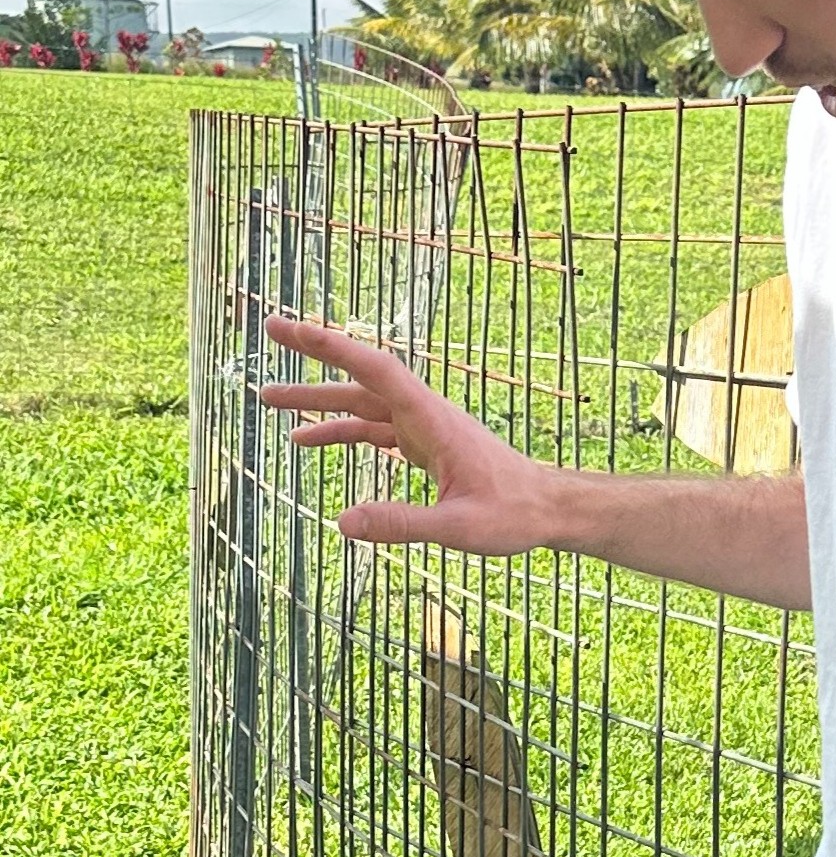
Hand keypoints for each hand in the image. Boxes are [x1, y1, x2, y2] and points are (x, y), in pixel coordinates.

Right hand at [259, 315, 560, 552]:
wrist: (547, 509)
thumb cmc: (513, 514)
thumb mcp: (458, 527)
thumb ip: (403, 523)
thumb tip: (343, 522)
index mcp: (434, 421)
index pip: (377, 371)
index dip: (331, 346)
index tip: (291, 329)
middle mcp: (426, 415)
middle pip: (363, 378)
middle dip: (316, 355)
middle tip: (270, 330)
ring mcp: (425, 428)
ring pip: (363, 404)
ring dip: (318, 400)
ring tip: (267, 398)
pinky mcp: (425, 444)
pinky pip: (373, 430)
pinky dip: (339, 430)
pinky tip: (306, 439)